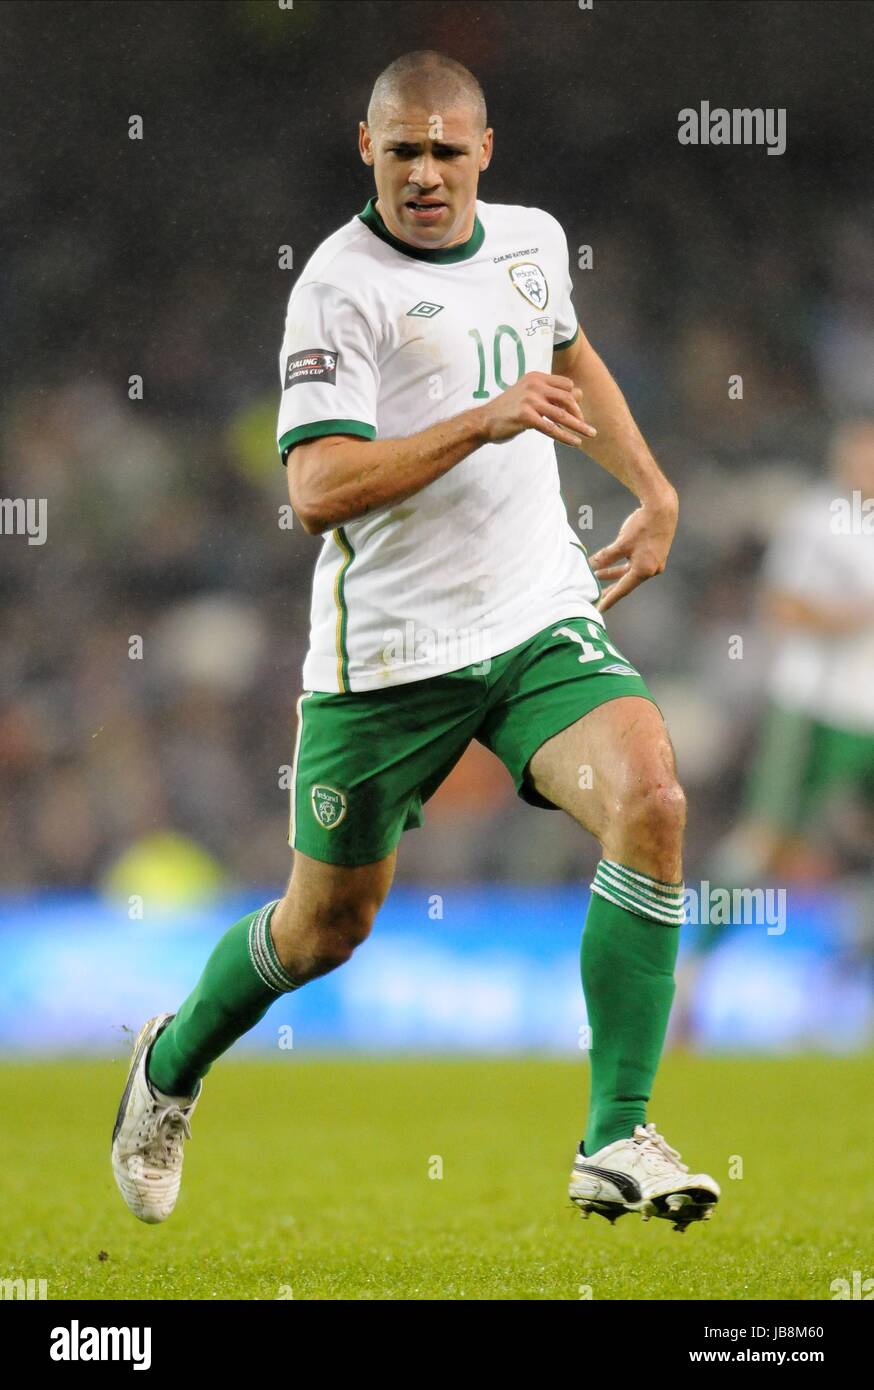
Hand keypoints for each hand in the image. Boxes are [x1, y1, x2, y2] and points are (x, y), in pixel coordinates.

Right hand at [477, 372, 596, 446]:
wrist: (484, 421)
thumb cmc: (508, 409)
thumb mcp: (530, 396)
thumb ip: (552, 395)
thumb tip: (579, 394)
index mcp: (536, 377)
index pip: (565, 385)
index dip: (574, 399)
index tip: (576, 413)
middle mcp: (534, 385)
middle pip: (567, 398)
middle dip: (578, 413)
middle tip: (585, 427)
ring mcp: (530, 400)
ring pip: (562, 414)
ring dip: (578, 425)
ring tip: (590, 434)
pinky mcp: (526, 416)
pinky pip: (551, 428)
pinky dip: (565, 436)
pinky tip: (575, 443)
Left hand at [589, 495, 677, 612]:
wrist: (662, 508)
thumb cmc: (642, 525)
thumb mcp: (620, 543)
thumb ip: (605, 557)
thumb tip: (591, 566)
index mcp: (644, 570)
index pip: (623, 589)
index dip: (609, 599)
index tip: (599, 609)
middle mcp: (652, 570)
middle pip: (627, 583)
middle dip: (610, 589)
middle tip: (596, 597)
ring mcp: (655, 562)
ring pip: (630, 572)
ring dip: (614, 573)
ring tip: (598, 575)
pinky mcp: (655, 553)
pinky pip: (635, 564)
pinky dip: (622, 565)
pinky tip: (611, 563)